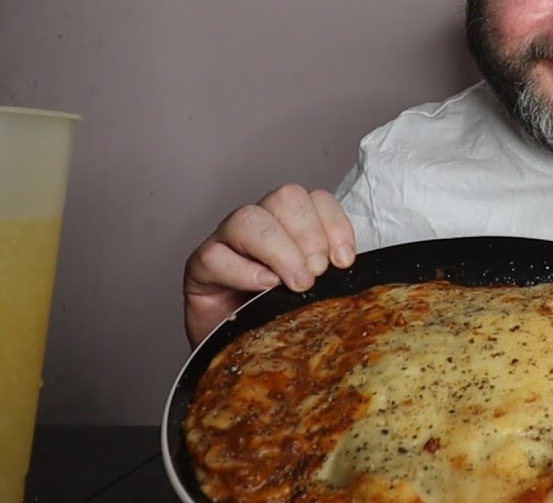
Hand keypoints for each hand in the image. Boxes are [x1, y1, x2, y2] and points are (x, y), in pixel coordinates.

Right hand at [183, 184, 355, 346]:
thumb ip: (332, 276)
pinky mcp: (200, 265)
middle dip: (309, 236)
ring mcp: (226, 241)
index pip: (317, 199)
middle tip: (317, 274)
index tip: (345, 261)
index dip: (335, 225)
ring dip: (280, 251)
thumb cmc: (278, 320)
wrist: (237, 354)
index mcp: (292, 225)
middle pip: (285, 198)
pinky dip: (244, 271)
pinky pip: (216, 255)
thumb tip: (352, 271)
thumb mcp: (316, 294)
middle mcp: (260, 224)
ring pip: (248, 218)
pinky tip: (264, 289)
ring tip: (297, 284)